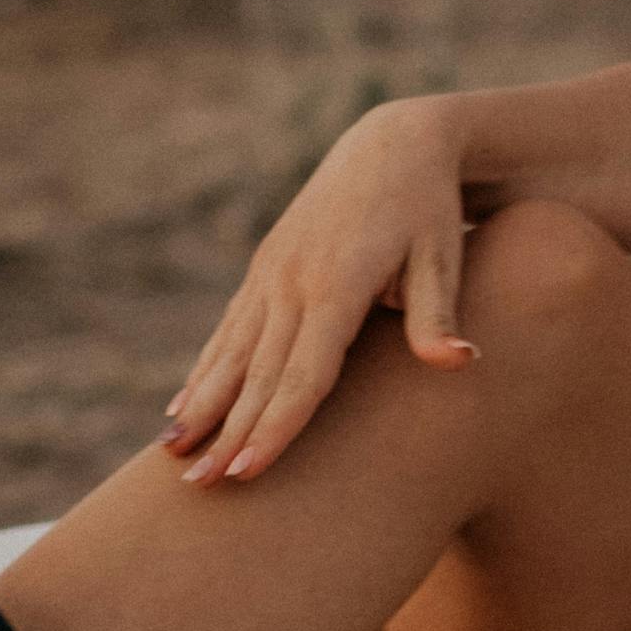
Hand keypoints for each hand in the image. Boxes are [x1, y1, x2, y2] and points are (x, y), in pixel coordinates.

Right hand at [161, 100, 479, 485]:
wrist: (393, 143)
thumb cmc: (429, 209)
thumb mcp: (443, 255)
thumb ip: (439, 314)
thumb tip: (458, 363)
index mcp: (337, 285)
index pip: (303, 373)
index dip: (275, 426)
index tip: (247, 472)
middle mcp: (292, 282)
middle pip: (257, 374)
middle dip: (226, 434)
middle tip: (199, 488)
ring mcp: (271, 274)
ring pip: (231, 354)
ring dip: (201, 407)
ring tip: (172, 456)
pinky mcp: (265, 270)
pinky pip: (229, 332)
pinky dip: (204, 372)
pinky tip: (181, 408)